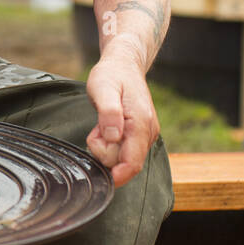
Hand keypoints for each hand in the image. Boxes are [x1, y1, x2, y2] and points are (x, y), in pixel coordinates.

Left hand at [85, 46, 159, 186]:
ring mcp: (146, 134)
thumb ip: (108, 113)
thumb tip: (113, 137)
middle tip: (96, 130)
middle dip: (105, 153)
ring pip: (124, 158)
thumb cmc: (111, 75)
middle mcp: (148, 131)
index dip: (118, 175)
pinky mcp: (141, 135)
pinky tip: (108, 128)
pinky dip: (111, 144)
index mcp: (141, 123)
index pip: (133, 162)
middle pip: (126, 163)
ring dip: (107, 147)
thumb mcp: (103, 88)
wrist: (124, 64)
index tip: (102, 179)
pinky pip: (124, 151)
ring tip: (102, 125)